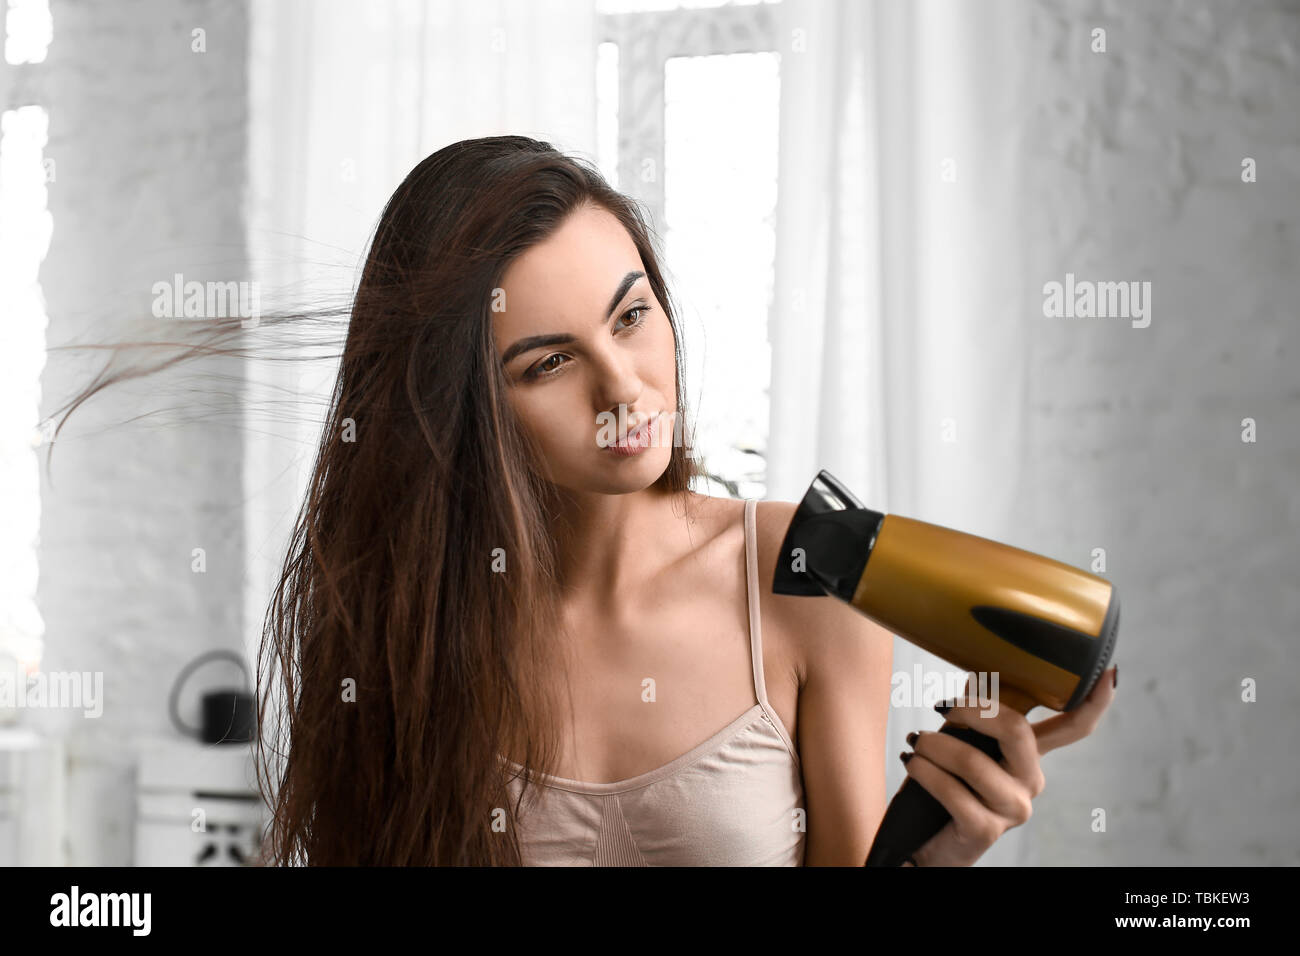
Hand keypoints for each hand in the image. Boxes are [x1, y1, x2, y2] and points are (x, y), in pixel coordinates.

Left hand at [899, 664, 1118, 866]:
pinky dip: (924, 771)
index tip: (1109, 674)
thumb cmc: (945, 785)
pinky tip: (912, 764)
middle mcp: (1031, 781)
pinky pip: (951, 790)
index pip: (1074, 728)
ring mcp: (1013, 808)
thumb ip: (977, 711)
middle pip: (1017, 730)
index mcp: (1031, 755)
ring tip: (917, 744)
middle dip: (973, 709)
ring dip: (934, 745)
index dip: (1093, 703)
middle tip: (942, 707)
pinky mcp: (986, 829)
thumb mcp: (963, 742)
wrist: (924, 840)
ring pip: (973, 760)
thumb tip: (977, 674)